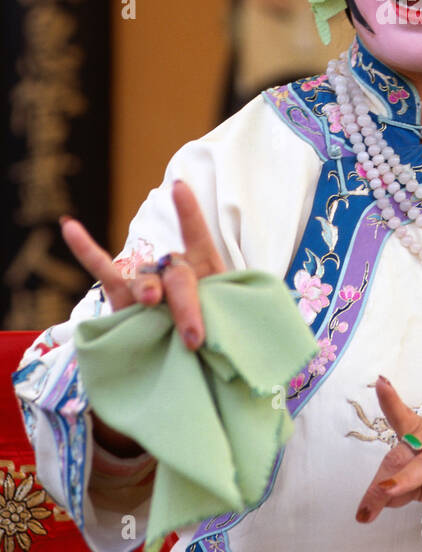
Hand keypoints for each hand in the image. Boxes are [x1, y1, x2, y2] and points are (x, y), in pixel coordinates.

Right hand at [60, 180, 224, 351]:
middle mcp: (173, 269)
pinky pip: (103, 271)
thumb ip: (208, 319)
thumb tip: (188, 333)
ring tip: (152, 303)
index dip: (188, 213)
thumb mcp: (220, 327)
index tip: (178, 187)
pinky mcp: (122, 299)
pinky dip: (86, 250)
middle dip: (186, 305)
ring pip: (146, 282)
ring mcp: (147, 283)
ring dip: (148, 291)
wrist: (191, 365)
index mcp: (204, 268)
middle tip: (193, 339)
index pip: (197, 236)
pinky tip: (70, 227)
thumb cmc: (213, 341)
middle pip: (177, 276)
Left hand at [354, 377, 421, 525]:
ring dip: (407, 476)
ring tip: (389, 490)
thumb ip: (401, 489)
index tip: (380, 382)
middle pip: (401, 457)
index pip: (399, 420)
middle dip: (381, 486)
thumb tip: (378, 499)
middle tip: (364, 511)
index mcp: (420, 438)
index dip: (390, 401)